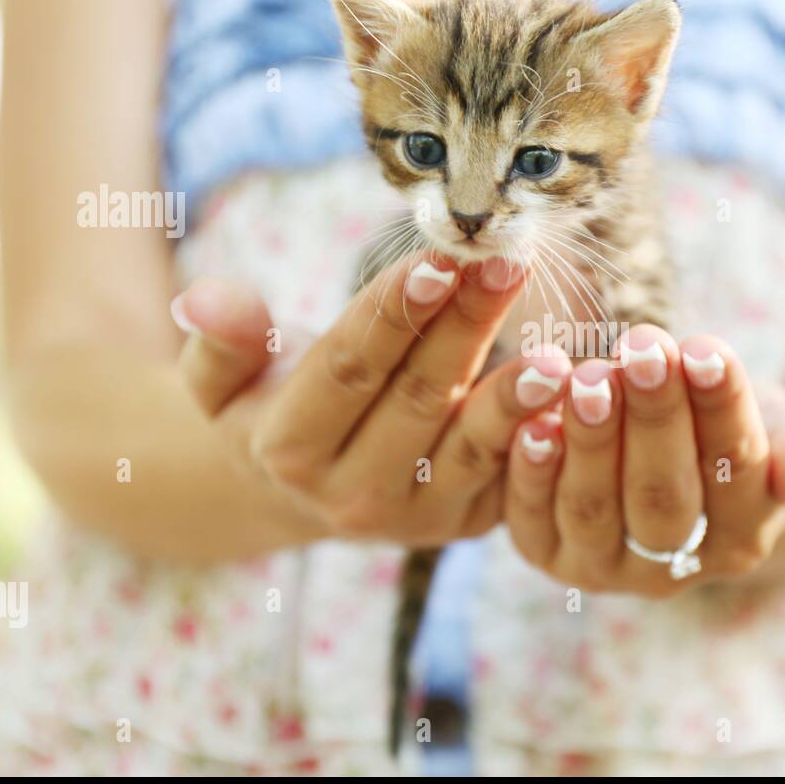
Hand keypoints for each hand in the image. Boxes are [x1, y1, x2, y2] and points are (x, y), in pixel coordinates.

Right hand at [173, 255, 571, 546]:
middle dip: (465, 326)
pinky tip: (576, 394)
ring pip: (472, 445)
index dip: (391, 314)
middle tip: (506, 263)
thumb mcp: (222, 382)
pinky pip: (511, 478)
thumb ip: (220, 341)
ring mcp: (416, 518)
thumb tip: (208, 295)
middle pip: (417, 397)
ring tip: (557, 352)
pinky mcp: (467, 523)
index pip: (348, 370)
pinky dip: (544, 437)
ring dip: (516, 395)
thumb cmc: (270, 409)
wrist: (309, 491)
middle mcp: (352, 495)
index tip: (436, 260)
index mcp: (288, 452)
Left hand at [502, 326, 784, 595]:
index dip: (720, 408)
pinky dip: (531, 472)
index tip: (706, 347)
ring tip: (590, 374)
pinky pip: (535, 520)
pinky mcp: (548, 555)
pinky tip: (532, 422)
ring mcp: (607, 569)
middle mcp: (674, 567)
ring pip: (596, 508)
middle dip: (653, 416)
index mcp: (742, 539)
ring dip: (591, 438)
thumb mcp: (782, 431)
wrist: (680, 461)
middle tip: (643, 346)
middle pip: (663, 495)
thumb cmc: (738, 430)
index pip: (734, 468)